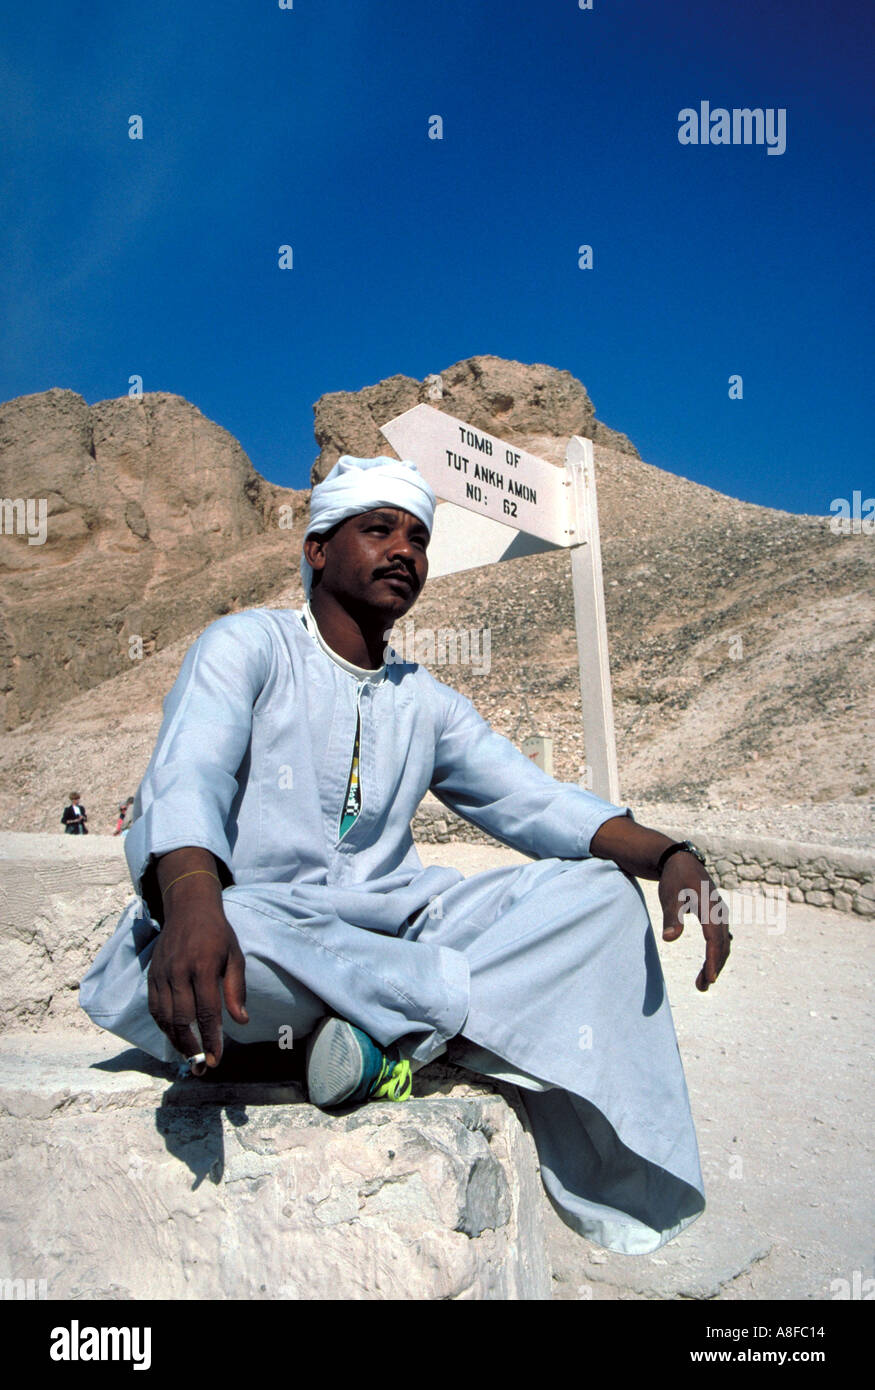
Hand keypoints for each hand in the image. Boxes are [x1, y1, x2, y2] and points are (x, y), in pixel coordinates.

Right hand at [147, 898, 247, 1071]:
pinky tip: (174, 1037)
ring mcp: (162, 974)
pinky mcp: (152, 975)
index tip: (216, 1059)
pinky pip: (154, 1008)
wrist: (189, 908)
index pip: (207, 1012)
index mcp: (203, 966)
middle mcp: (179, 971)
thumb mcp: (235, 956)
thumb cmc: (217, 934)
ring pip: (165, 1017)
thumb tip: (241, 1021)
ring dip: (176, 1042)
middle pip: (182, 1019)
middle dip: (193, 1048)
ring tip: (190, 1058)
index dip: (211, 1039)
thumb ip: (236, 990)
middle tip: (202, 1067)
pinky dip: (163, 1027)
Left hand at [659, 853, 731, 991]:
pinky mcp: (716, 916)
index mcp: (709, 908)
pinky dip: (716, 953)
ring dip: (716, 962)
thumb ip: (671, 918)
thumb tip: (669, 939)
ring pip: (723, 943)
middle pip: (721, 944)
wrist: (681, 861)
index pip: (713, 939)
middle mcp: (719, 912)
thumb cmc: (674, 879)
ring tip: (702, 982)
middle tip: (702, 987)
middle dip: (714, 967)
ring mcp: (720, 914)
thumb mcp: (669, 896)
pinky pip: (720, 938)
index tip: (710, 978)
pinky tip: (710, 965)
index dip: (713, 959)